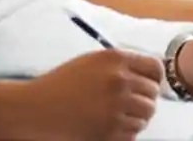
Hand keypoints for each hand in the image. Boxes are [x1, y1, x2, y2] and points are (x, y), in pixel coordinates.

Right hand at [0, 49, 163, 139]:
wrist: (37, 109)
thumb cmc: (61, 84)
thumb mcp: (91, 62)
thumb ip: (119, 64)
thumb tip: (147, 75)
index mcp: (115, 59)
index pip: (155, 68)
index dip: (154, 78)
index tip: (149, 85)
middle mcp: (119, 81)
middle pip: (153, 94)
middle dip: (144, 100)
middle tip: (129, 105)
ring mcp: (116, 107)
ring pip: (146, 116)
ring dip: (136, 118)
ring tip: (117, 116)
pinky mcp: (110, 130)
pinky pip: (133, 133)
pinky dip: (125, 132)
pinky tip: (108, 126)